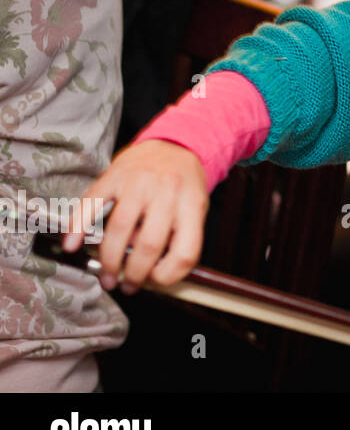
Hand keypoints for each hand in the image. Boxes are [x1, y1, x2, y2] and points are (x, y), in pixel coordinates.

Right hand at [62, 140, 209, 292]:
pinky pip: (91, 204)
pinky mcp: (114, 175)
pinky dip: (78, 227)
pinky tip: (72, 245)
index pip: (186, 251)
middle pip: (149, 244)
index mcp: (192, 205)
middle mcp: (167, 192)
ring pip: (119, 230)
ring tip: (108, 275)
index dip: (169, 275)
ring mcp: (139, 182)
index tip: (156, 281)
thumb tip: (155, 274)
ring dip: (109, 260)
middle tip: (127, 285)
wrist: (175, 144)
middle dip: (134, 274)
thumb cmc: (185, 183)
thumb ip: (182, 236)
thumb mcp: (196, 208)